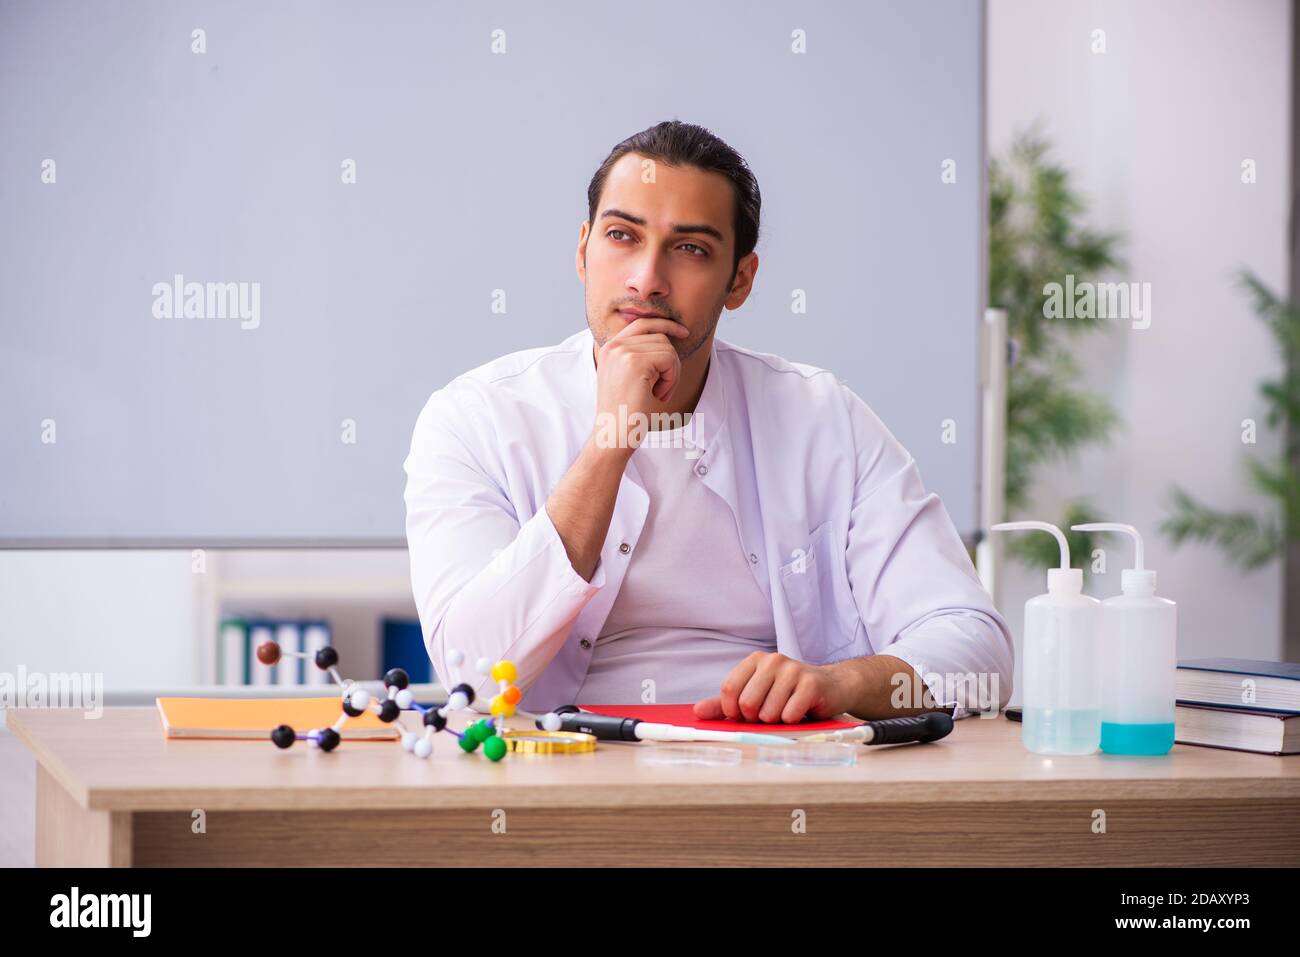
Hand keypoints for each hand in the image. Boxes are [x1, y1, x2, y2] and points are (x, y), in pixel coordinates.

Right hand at [593, 317, 690, 449]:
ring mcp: (622, 352)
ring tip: (658, 394)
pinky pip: (669, 359)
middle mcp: (613, 346)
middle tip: (663, 389)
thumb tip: (667, 335)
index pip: (642, 323)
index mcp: (609, 348)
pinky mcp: (634, 362)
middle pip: (659, 337)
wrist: (614, 435)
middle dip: (670, 363)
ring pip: (667, 348)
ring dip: (671, 373)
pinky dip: (671, 379)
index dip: (665, 324)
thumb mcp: (630, 378)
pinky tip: (659, 395)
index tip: (684, 332)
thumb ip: (641, 356)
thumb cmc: (627, 413)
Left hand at [693, 652, 860, 723]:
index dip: (733, 710)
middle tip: (769, 714)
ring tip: (786, 711)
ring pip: (768, 712)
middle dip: (755, 718)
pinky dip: (792, 722)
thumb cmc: (789, 693)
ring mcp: (793, 670)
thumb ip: (726, 703)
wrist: (832, 687)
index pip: (728, 689)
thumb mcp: (756, 695)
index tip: (743, 716)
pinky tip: (800, 712)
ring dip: (776, 721)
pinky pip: (789, 715)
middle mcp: (773, 661)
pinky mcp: (811, 684)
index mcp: (755, 661)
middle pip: (747, 702)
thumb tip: (698, 711)